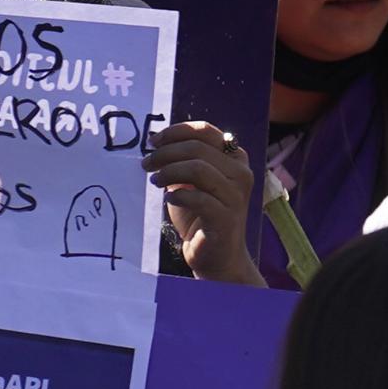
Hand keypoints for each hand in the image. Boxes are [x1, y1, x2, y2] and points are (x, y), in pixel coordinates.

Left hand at [149, 120, 262, 285]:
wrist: (216, 256)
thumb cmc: (200, 217)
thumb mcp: (191, 183)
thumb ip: (184, 163)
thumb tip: (158, 143)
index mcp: (235, 159)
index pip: (206, 132)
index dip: (176, 132)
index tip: (153, 141)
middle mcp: (241, 173)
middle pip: (198, 148)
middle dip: (166, 153)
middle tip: (146, 164)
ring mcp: (236, 195)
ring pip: (199, 169)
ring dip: (169, 172)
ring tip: (154, 181)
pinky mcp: (226, 217)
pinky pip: (198, 198)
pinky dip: (178, 196)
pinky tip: (168, 200)